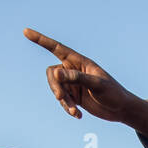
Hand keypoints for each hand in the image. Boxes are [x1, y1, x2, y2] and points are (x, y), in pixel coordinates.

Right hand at [24, 28, 147, 131]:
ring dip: (63, 101)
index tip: (25, 32)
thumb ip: (77, 78)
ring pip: (56, 89)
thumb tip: (57, 73)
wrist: (121, 109)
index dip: (41, 40)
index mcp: (80, 61)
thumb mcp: (97, 85)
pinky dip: (68, 108)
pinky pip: (63, 101)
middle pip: (52, 74)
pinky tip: (78, 116)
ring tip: (75, 111)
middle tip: (61, 98)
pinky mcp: (74, 97)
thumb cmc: (113, 93)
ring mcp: (73, 84)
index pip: (57, 48)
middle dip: (55, 86)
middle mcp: (73, 70)